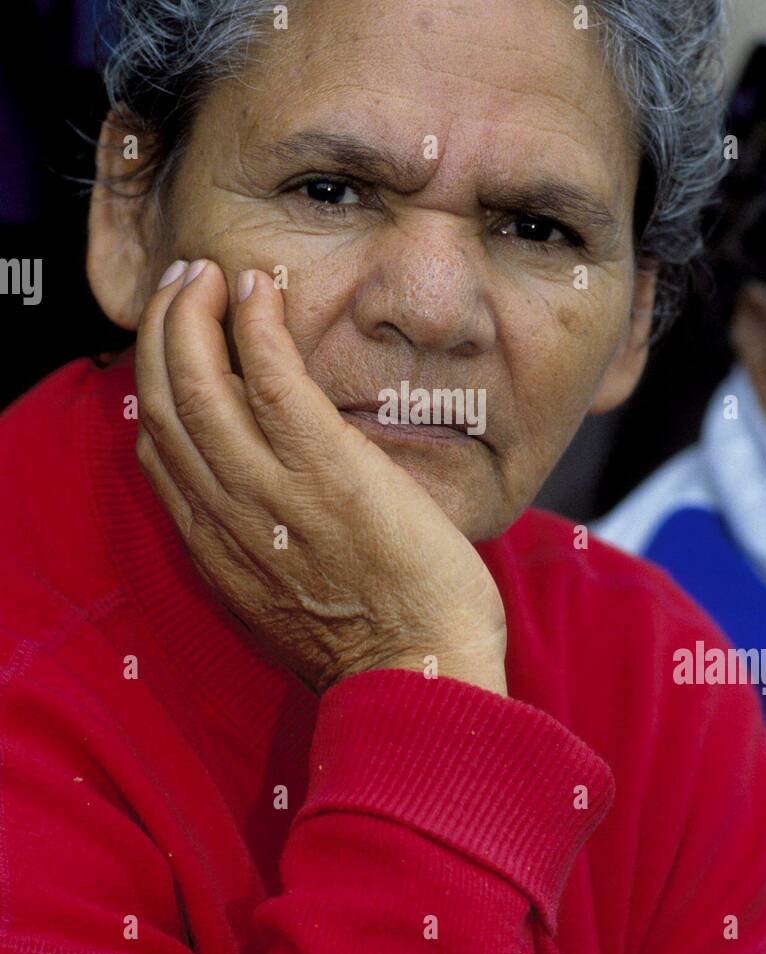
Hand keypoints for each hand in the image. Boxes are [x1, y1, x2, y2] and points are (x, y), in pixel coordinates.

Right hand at [134, 259, 507, 697]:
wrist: (422, 680)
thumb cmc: (379, 647)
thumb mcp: (291, 606)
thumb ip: (265, 553)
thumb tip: (274, 511)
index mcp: (215, 550)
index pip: (159, 450)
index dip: (156, 386)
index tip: (175, 346)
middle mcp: (224, 516)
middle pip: (160, 402)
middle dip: (159, 331)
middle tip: (181, 285)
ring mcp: (269, 490)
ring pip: (194, 381)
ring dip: (189, 314)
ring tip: (207, 273)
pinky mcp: (323, 466)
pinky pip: (267, 375)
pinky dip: (252, 323)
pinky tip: (257, 289)